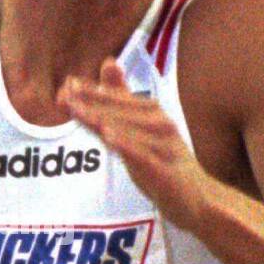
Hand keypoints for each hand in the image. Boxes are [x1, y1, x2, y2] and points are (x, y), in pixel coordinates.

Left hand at [57, 57, 210, 231]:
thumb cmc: (165, 162)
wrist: (199, 201)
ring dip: (102, 119)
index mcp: (152, 113)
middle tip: (64, 96)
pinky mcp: (167, 173)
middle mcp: (160, 125)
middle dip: (91, 103)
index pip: (118, 99)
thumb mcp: (139, 129)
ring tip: (77, 111)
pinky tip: (109, 138)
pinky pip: (144, 157)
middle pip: (121, 112)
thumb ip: (121, 99)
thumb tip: (108, 62)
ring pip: (129, 131)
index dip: (92, 92)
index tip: (66, 85)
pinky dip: (127, 146)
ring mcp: (165, 148)